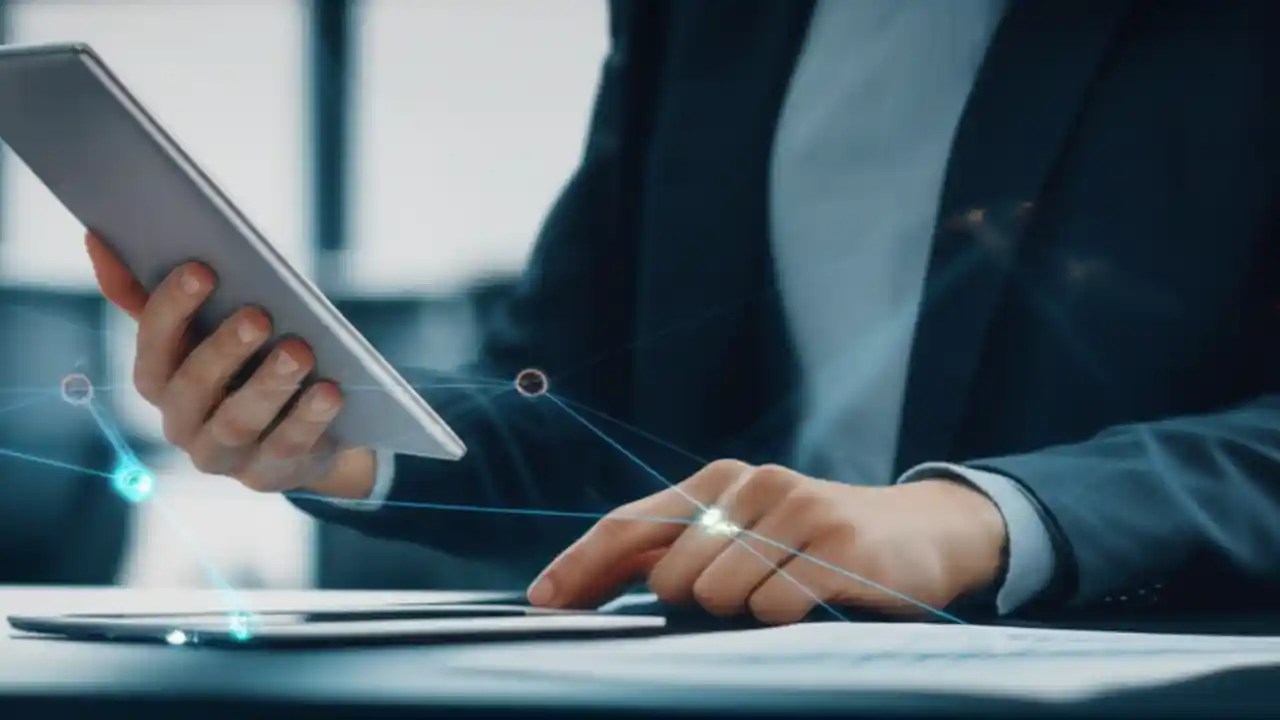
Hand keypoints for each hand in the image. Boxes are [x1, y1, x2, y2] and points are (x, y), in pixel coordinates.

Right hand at [85, 233, 375, 498]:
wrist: (298, 431)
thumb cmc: (243, 365)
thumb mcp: (203, 331)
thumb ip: (152, 293)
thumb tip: (97, 237)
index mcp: (159, 380)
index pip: (152, 343)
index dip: (172, 307)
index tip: (202, 269)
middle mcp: (181, 423)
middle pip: (193, 387)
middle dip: (224, 348)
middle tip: (259, 315)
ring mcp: (224, 455)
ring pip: (238, 423)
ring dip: (269, 384)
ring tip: (301, 351)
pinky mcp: (270, 474)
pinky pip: (287, 448)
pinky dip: (309, 419)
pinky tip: (331, 391)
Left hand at [528, 460, 1005, 623]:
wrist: (923, 533)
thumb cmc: (816, 543)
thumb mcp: (748, 532)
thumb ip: (680, 549)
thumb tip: (596, 585)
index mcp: (719, 480)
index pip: (629, 524)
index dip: (580, 565)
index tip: (542, 603)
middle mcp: (752, 484)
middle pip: (669, 573)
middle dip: (687, 603)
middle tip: (741, 594)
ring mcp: (797, 509)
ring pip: (715, 594)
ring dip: (741, 611)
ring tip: (786, 590)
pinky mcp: (838, 545)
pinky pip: (772, 606)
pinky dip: (785, 617)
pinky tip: (817, 598)